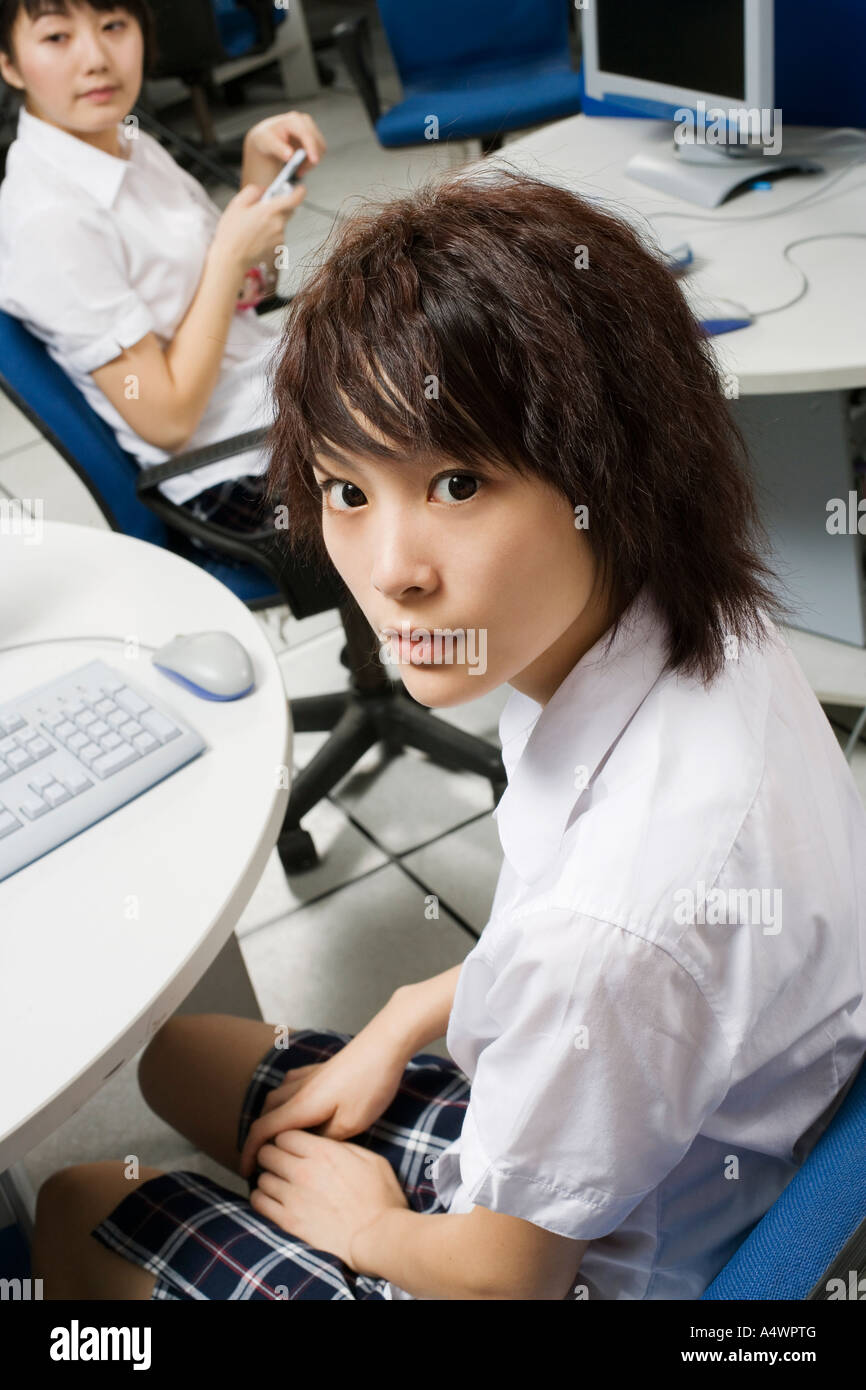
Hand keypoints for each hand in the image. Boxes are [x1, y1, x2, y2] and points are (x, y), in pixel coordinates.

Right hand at [211, 181, 305, 274]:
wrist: (231, 259)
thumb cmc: (232, 234)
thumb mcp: (237, 204)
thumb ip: (254, 191)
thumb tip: (264, 190)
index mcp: (270, 211)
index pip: (294, 198)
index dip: (299, 192)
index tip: (299, 189)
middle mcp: (278, 225)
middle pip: (288, 210)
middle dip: (279, 207)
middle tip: (262, 209)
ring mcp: (280, 238)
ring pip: (281, 224)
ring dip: (272, 222)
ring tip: (253, 227)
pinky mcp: (278, 248)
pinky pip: (277, 236)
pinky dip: (270, 234)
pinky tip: (256, 237)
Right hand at [238, 1019, 410, 1177]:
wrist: (385, 1045)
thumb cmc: (370, 1085)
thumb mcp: (350, 1124)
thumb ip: (324, 1140)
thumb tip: (307, 1150)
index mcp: (301, 1107)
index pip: (261, 1132)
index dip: (248, 1154)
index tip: (245, 1174)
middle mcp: (297, 1089)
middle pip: (264, 1115)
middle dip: (257, 1140)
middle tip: (262, 1162)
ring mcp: (307, 1076)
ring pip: (274, 1099)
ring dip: (269, 1119)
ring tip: (276, 1139)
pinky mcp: (319, 1069)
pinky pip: (289, 1085)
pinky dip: (282, 1100)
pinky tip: (293, 1104)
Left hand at [244, 110, 326, 179]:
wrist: (268, 137)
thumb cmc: (266, 138)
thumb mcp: (267, 143)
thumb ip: (278, 149)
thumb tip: (289, 156)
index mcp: (293, 120)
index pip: (306, 134)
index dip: (312, 147)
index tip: (314, 161)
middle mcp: (305, 122)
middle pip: (317, 142)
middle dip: (311, 159)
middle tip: (299, 172)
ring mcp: (311, 130)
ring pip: (320, 150)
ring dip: (310, 163)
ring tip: (297, 170)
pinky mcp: (314, 139)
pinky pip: (318, 153)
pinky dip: (310, 163)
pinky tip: (300, 167)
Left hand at [250, 1129, 408, 1270]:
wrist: (377, 1237)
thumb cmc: (381, 1199)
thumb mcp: (372, 1160)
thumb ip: (345, 1147)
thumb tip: (328, 1144)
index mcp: (324, 1152)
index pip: (285, 1134)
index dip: (287, 1139)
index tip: (292, 1147)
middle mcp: (304, 1170)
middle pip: (267, 1153)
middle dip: (272, 1155)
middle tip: (280, 1163)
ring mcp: (293, 1197)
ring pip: (262, 1178)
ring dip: (268, 1178)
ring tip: (278, 1183)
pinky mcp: (288, 1221)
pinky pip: (259, 1202)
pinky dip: (261, 1198)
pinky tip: (272, 1200)